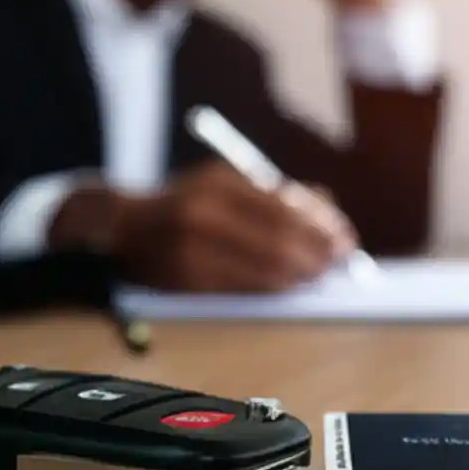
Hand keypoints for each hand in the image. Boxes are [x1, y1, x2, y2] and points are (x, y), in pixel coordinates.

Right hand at [54, 164, 355, 291]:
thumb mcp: (226, 183)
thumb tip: (328, 209)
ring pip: (262, 268)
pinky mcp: (186, 280)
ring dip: (300, 274)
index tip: (345, 237)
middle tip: (339, 262)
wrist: (123, 228)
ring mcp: (191, 248)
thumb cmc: (188, 204)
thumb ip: (275, 193)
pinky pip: (241, 287)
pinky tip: (289, 285)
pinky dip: (273, 287)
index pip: (283, 208)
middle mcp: (203, 212)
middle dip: (316, 253)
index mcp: (218, 182)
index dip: (320, 227)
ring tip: (320, 275)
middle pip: (277, 239)